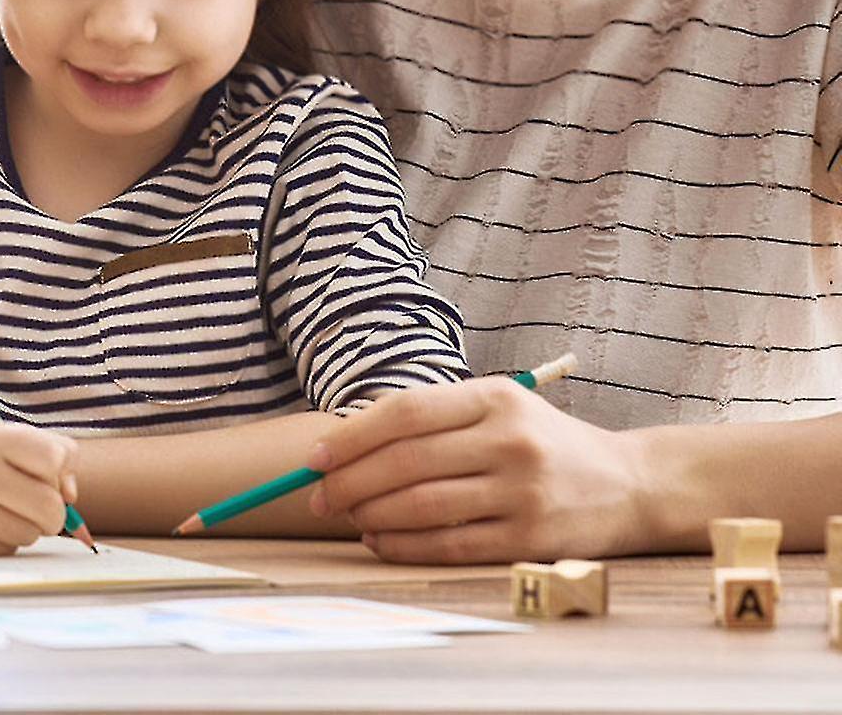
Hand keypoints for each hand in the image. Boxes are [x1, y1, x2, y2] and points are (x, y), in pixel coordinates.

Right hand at [0, 418, 79, 555]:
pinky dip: (4, 540)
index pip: (53, 457)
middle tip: (36, 503)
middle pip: (50, 508)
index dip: (59, 470)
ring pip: (30, 534)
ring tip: (0, 508)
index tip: (45, 472)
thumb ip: (41, 452)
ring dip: (26, 526)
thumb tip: (72, 496)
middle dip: (53, 511)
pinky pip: (6, 551)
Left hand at [303, 377, 651, 562]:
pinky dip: (405, 546)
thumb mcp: (497, 406)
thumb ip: (435, 417)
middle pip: (406, 461)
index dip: (352, 435)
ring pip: (423, 505)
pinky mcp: (530, 539)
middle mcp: (508, 441)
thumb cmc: (542, 441)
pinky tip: (379, 542)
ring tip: (346, 517)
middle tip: (316, 495)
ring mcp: (521, 492)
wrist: (629, 484)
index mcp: (494, 397)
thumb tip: (349, 441)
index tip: (314, 456)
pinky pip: (450, 545)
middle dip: (350, 481)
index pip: (405, 412)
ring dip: (371, 515)